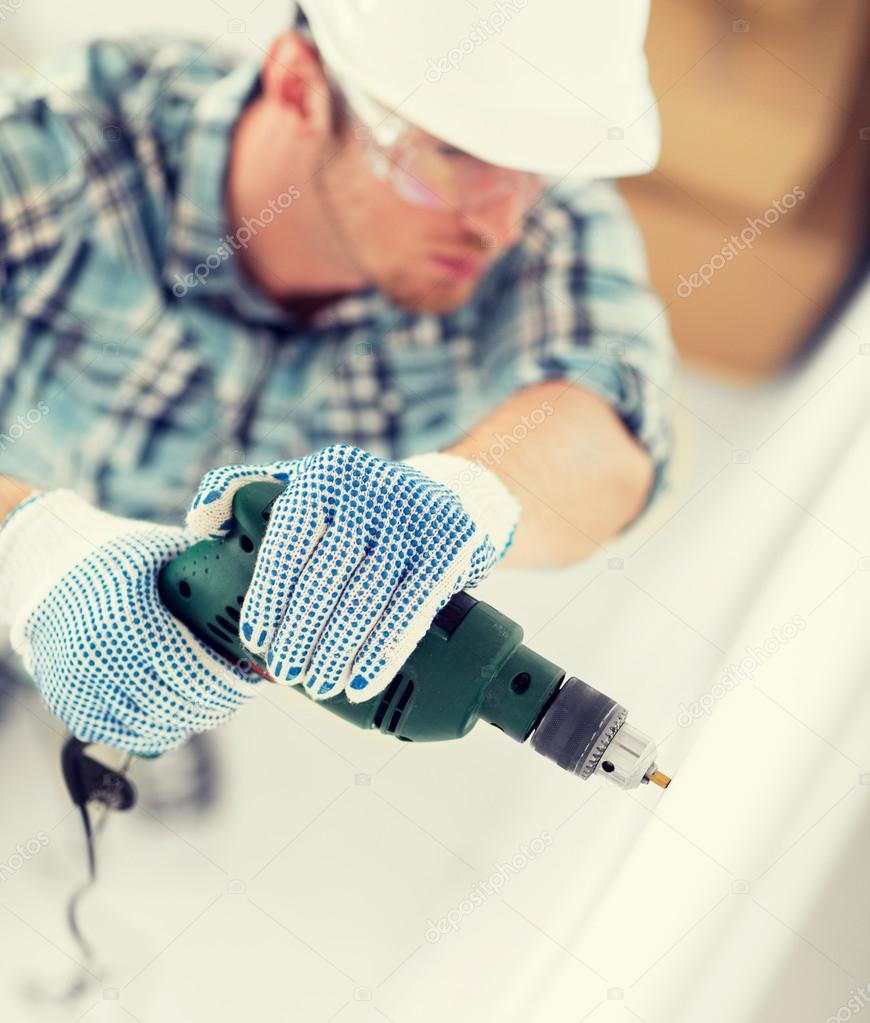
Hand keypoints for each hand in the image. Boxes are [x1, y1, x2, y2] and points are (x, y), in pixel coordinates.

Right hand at [0, 491, 259, 753]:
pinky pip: (125, 737)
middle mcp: (102, 658)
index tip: (253, 679)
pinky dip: (156, 730)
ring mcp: (82, 687)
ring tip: (209, 703)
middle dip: (218, 705)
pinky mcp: (70, 703)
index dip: (232, 685)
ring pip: (156, 730)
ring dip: (190, 720)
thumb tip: (263, 588)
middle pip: (180, 708)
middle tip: (237, 694)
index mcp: (131, 620)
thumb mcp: (163, 550)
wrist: (45, 568)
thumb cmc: (115, 554)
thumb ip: (209, 569)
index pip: (197, 675)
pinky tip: (174, 711)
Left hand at [187, 444, 519, 701]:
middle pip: (328, 576)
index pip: (288, 543)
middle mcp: (371, 489)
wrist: (445, 496)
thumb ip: (241, 492)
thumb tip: (200, 524)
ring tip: (320, 683)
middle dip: (302, 633)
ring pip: (369, 597)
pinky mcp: (450, 545)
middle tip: (286, 671)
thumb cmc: (354, 503)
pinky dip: (384, 652)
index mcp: (325, 475)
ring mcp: (415, 516)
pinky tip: (361, 683)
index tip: (257, 640)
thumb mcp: (302, 483)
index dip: (269, 598)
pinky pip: (413, 608)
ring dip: (340, 650)